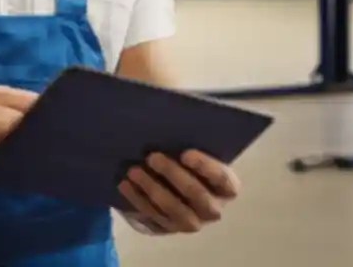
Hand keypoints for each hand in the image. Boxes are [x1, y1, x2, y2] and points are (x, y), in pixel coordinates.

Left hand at [117, 150, 240, 234]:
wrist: (175, 182)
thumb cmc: (188, 159)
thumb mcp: (195, 149)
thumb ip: (190, 142)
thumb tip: (171, 124)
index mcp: (227, 187)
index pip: (222, 178)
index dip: (205, 166)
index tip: (185, 153)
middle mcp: (213, 209)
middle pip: (197, 196)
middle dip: (173, 175)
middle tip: (152, 157)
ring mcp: (191, 222)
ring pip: (175, 210)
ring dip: (153, 189)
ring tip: (133, 171)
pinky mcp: (168, 228)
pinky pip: (153, 217)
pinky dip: (138, 200)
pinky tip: (125, 185)